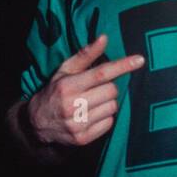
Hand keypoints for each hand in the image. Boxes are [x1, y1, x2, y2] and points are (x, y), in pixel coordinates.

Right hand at [26, 34, 143, 145]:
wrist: (37, 123)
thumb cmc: (55, 91)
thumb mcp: (65, 70)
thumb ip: (86, 54)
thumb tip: (104, 38)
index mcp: (68, 86)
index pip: (101, 73)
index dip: (122, 66)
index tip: (139, 60)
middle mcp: (72, 105)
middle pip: (111, 91)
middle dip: (109, 87)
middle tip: (97, 89)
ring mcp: (78, 124)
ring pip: (112, 107)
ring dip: (107, 103)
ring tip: (92, 102)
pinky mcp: (83, 138)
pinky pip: (109, 123)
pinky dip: (105, 117)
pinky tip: (91, 115)